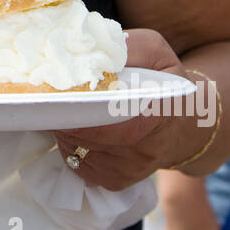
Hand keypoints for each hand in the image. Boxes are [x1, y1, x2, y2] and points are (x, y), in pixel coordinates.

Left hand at [51, 29, 205, 189]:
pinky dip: (69, 146)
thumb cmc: (163, 82)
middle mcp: (147, 146)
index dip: (86, 109)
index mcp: (161, 111)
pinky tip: (72, 129)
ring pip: (80, 150)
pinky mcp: (117, 181)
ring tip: (60, 110)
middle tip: (47, 98)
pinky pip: (79, 165)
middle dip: (66, 117)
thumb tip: (94, 50)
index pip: (117, 116)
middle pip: (92, 136)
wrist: (182, 124)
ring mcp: (132, 168)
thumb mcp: (155, 53)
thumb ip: (129, 48)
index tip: (64, 95)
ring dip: (63, 130)